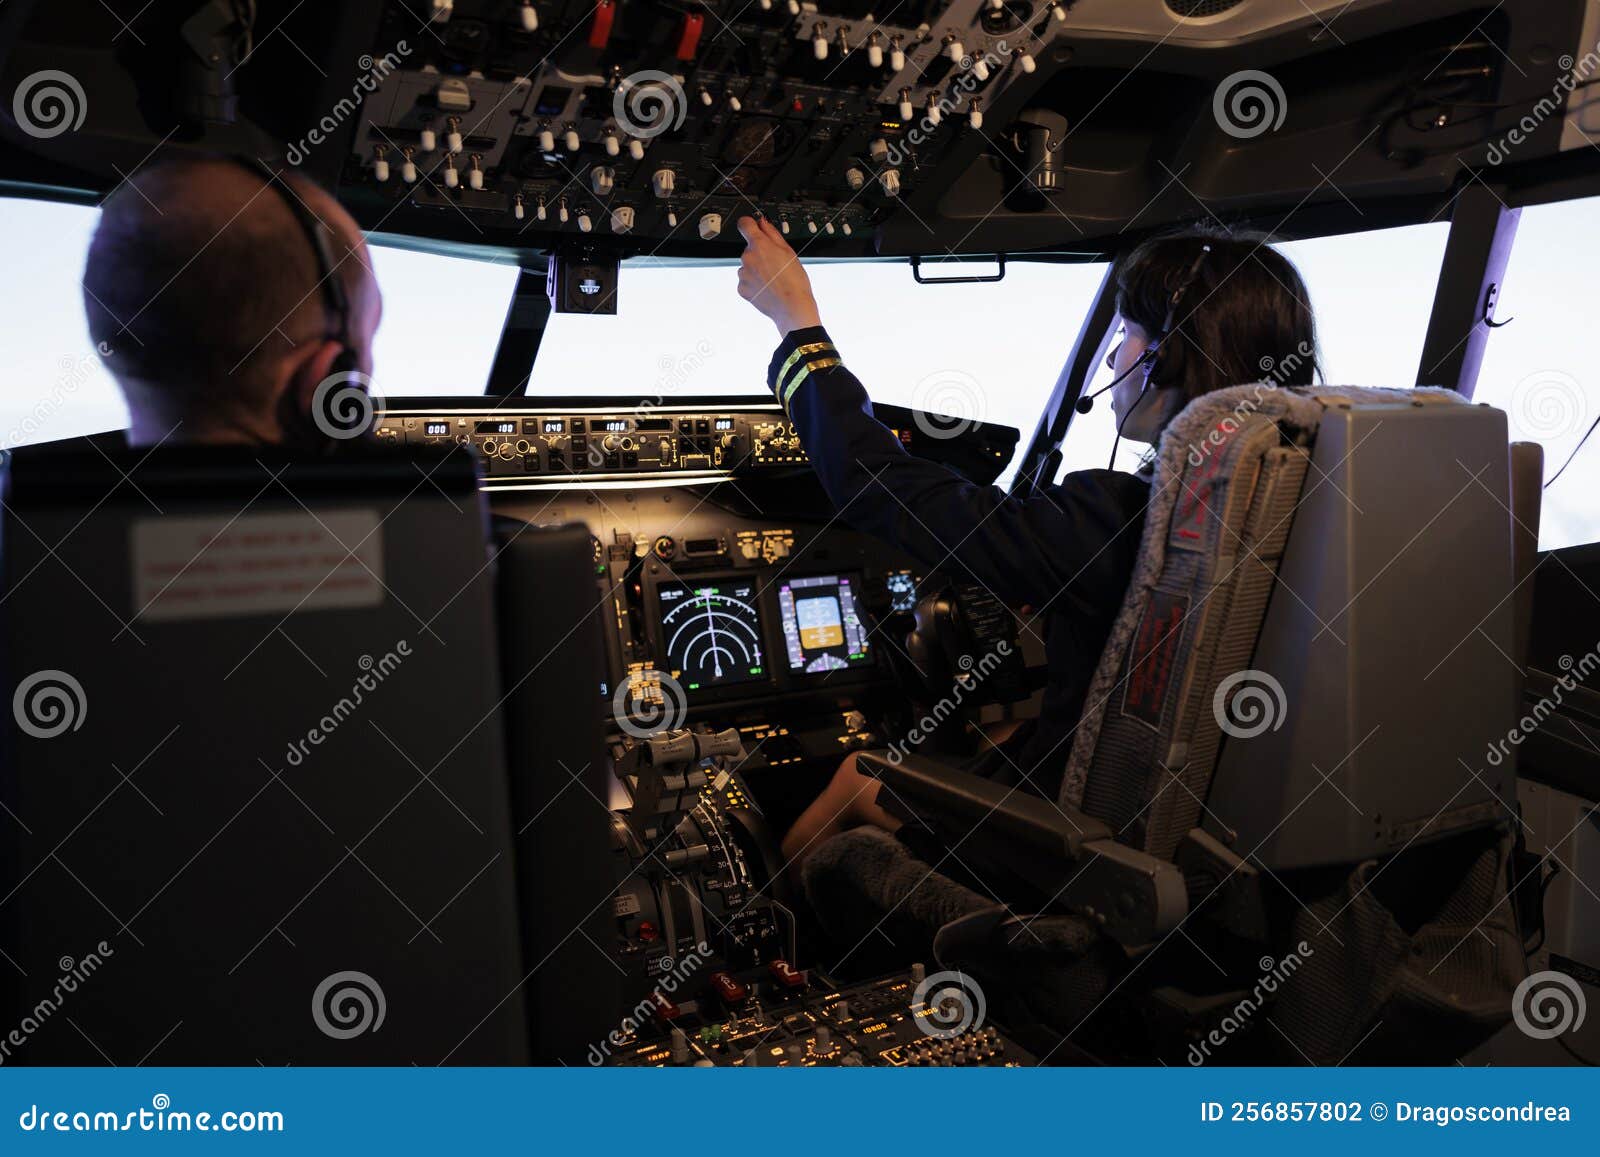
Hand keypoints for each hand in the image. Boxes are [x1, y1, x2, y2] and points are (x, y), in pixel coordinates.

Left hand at [737, 215, 822, 335]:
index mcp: (759, 245)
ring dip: (756, 269)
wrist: (792, 307)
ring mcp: (743, 274)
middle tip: (775, 264)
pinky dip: (754, 283)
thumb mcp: (788, 251)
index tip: (752, 227)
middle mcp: (747, 257)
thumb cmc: (794, 281)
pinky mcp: (741, 288)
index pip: (744, 224)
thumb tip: (762, 222)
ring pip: (748, 266)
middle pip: (749, 249)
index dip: (749, 224)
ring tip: (772, 279)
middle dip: (760, 253)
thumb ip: (772, 233)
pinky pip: (745, 281)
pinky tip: (767, 287)